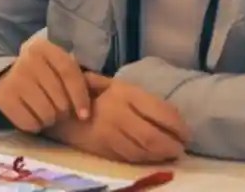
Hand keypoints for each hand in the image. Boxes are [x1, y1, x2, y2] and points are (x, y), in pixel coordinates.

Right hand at [0, 35, 91, 131]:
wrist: (9, 78)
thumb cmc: (44, 75)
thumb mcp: (59, 67)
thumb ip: (77, 78)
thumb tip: (93, 99)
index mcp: (44, 48)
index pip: (68, 72)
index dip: (80, 96)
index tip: (85, 115)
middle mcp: (27, 59)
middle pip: (58, 96)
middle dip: (64, 110)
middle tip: (61, 111)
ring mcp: (13, 78)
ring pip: (46, 112)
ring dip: (51, 119)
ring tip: (48, 113)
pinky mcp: (3, 96)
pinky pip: (29, 122)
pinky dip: (35, 125)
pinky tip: (34, 117)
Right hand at [53, 73, 188, 163]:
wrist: (58, 108)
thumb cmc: (90, 94)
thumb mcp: (114, 85)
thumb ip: (141, 97)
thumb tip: (175, 116)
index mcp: (125, 92)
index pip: (163, 113)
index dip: (180, 127)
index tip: (186, 133)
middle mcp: (118, 112)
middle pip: (155, 137)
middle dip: (173, 146)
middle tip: (180, 148)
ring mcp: (110, 132)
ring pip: (145, 151)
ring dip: (162, 155)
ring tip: (168, 153)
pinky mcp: (103, 148)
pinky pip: (131, 157)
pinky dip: (145, 159)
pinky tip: (150, 156)